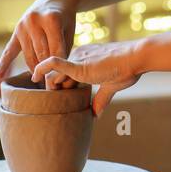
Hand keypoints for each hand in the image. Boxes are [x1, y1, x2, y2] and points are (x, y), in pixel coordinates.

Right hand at [0, 0, 76, 83]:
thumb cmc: (65, 19)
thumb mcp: (69, 31)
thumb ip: (63, 51)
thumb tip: (55, 75)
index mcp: (51, 20)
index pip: (56, 50)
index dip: (60, 66)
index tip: (61, 79)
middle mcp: (34, 21)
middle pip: (42, 54)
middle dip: (47, 69)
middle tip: (51, 84)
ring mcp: (23, 26)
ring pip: (29, 56)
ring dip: (36, 68)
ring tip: (41, 78)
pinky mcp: (15, 31)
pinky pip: (9, 51)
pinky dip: (3, 64)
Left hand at [31, 40, 147, 116]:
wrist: (136, 58)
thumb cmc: (128, 69)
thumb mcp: (111, 86)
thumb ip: (101, 99)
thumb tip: (95, 114)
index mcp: (85, 59)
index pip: (66, 72)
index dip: (62, 86)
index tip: (61, 98)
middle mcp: (78, 56)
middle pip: (57, 73)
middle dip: (54, 89)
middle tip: (54, 103)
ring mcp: (77, 59)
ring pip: (53, 73)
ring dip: (50, 87)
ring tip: (50, 100)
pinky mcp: (78, 64)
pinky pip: (54, 63)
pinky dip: (43, 68)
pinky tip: (34, 76)